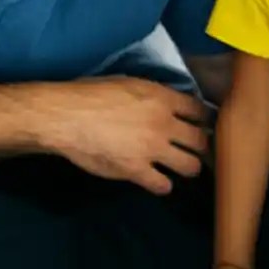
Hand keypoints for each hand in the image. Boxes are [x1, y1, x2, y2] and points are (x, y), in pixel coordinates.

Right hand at [38, 76, 211, 194]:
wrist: (66, 116)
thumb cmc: (90, 94)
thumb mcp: (128, 83)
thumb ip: (152, 95)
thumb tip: (165, 103)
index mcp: (162, 98)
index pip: (198, 110)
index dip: (203, 119)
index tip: (201, 124)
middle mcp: (164, 124)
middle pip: (200, 140)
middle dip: (201, 146)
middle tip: (196, 150)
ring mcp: (152, 149)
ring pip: (190, 166)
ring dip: (188, 167)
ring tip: (182, 167)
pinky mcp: (136, 171)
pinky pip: (163, 185)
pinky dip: (162, 185)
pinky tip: (157, 181)